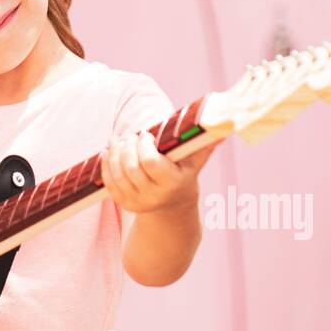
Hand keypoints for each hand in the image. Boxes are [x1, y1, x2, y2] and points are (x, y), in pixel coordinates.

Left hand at [99, 130, 218, 214]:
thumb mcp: (195, 162)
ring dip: (114, 153)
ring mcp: (138, 202)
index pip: (150, 162)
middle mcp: (155, 196)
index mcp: (173, 183)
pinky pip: (109, 183)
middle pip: (131, 167)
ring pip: (117, 174)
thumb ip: (204, 144)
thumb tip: (224, 125)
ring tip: (118, 140)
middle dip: (127, 147)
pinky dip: (106, 164)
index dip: (144, 145)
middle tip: (130, 135)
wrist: (174, 206)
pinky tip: (109, 151)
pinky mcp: (125, 204)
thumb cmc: (185, 174)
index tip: (146, 134)